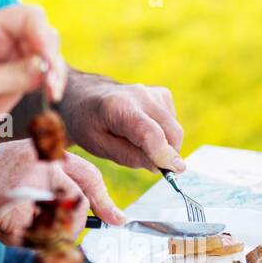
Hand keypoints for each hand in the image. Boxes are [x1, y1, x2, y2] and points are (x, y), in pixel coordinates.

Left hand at [0, 5, 66, 148]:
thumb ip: (13, 74)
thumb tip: (46, 67)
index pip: (28, 17)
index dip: (43, 34)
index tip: (47, 59)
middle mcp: (3, 39)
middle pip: (43, 34)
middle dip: (52, 55)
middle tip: (52, 82)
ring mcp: (12, 61)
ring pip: (47, 57)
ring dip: (55, 72)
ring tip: (52, 93)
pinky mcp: (16, 82)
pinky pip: (42, 77)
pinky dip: (51, 84)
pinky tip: (50, 96)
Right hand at [0, 141, 125, 245]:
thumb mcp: (16, 179)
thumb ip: (48, 193)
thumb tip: (77, 221)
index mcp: (43, 150)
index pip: (87, 174)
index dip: (103, 199)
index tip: (115, 218)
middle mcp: (43, 157)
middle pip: (81, 197)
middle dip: (77, 222)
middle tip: (69, 235)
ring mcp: (33, 174)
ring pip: (62, 216)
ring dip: (43, 233)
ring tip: (13, 226)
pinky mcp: (21, 195)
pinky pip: (39, 230)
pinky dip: (23, 238)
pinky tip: (1, 227)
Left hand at [66, 79, 184, 172]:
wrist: (86, 95)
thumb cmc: (89, 123)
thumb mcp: (98, 146)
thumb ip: (128, 157)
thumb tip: (159, 165)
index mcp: (118, 107)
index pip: (149, 132)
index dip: (163, 153)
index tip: (175, 170)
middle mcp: (140, 96)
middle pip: (170, 132)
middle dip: (167, 155)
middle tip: (148, 163)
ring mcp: (154, 93)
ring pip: (174, 130)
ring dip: (164, 145)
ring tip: (136, 142)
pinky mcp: (162, 94)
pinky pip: (172, 123)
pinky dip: (163, 134)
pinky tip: (142, 130)